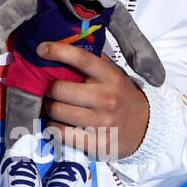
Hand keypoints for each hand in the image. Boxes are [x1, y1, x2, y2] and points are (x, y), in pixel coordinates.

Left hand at [36, 40, 149, 159]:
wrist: (145, 127)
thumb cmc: (119, 95)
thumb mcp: (112, 74)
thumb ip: (91, 60)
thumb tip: (61, 43)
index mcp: (110, 77)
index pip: (82, 58)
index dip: (59, 51)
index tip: (41, 49)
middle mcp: (107, 98)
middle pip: (59, 89)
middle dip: (50, 88)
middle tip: (52, 90)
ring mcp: (103, 123)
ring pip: (57, 111)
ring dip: (50, 108)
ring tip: (55, 106)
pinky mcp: (97, 144)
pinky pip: (61, 133)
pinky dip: (53, 127)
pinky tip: (59, 123)